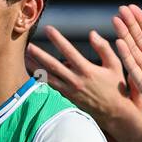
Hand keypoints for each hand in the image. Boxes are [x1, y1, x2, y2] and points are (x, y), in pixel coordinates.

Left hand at [26, 26, 141, 127]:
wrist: (114, 113)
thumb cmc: (116, 87)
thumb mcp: (114, 65)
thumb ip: (104, 48)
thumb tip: (92, 33)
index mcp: (87, 70)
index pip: (68, 51)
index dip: (57, 39)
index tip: (48, 29)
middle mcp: (76, 80)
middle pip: (53, 65)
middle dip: (39, 54)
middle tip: (28, 45)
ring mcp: (70, 91)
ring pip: (49, 77)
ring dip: (36, 67)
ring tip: (25, 57)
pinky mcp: (68, 98)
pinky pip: (52, 86)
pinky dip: (42, 78)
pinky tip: (34, 72)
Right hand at [111, 4, 141, 125]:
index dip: (140, 20)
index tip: (131, 7)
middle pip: (138, 38)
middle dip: (129, 23)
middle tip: (120, 8)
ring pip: (132, 50)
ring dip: (124, 35)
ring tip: (116, 20)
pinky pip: (133, 67)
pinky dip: (126, 55)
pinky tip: (119, 42)